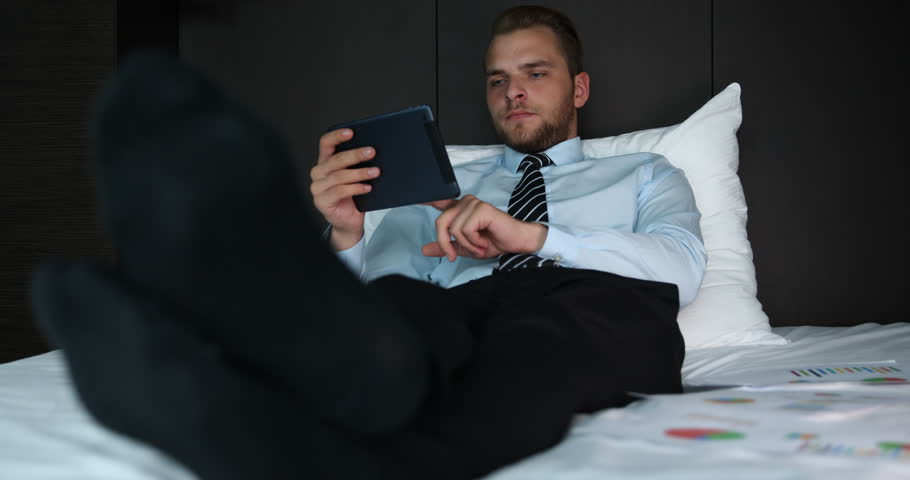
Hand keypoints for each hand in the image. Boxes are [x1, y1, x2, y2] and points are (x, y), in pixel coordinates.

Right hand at [310, 128, 379, 249]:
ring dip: (359, 173)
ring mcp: (318, 188)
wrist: (349, 222)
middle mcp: (318, 174)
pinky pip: (340, 191)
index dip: (337, 136)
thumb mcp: (356, 177)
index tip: (351, 132)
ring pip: (339, 176)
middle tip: (371, 152)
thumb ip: (358, 165)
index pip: (326, 144)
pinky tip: (367, 188)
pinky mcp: (322, 201)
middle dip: (355, 155)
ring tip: (375, 172)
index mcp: (325, 163)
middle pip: (335, 160)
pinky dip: (356, 188)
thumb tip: (374, 152)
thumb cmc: (354, 197)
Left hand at [421, 196, 547, 261]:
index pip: (439, 201)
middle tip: (455, 255)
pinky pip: (465, 230)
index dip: (426, 198)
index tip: (415, 195)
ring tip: (480, 245)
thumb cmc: (493, 242)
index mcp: (459, 209)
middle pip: (441, 222)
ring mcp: (473, 204)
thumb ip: (446, 247)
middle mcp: (465, 202)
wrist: (515, 243)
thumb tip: (424, 250)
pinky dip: (474, 242)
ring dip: (467, 245)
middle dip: (446, 243)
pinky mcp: (481, 209)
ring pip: (454, 229)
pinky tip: (485, 240)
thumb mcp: (464, 248)